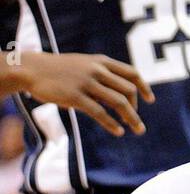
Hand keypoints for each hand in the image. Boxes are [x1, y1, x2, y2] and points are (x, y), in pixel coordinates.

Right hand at [18, 51, 154, 136]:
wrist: (34, 69)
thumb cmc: (60, 69)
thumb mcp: (85, 65)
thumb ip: (102, 75)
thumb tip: (117, 94)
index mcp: (102, 62)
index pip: (132, 73)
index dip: (144, 87)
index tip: (150, 99)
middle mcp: (98, 70)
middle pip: (128, 90)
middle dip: (137, 108)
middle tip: (138, 123)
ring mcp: (87, 83)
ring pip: (118, 101)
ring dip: (131, 117)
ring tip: (137, 130)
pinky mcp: (75, 96)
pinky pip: (99, 112)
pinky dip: (112, 123)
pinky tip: (118, 131)